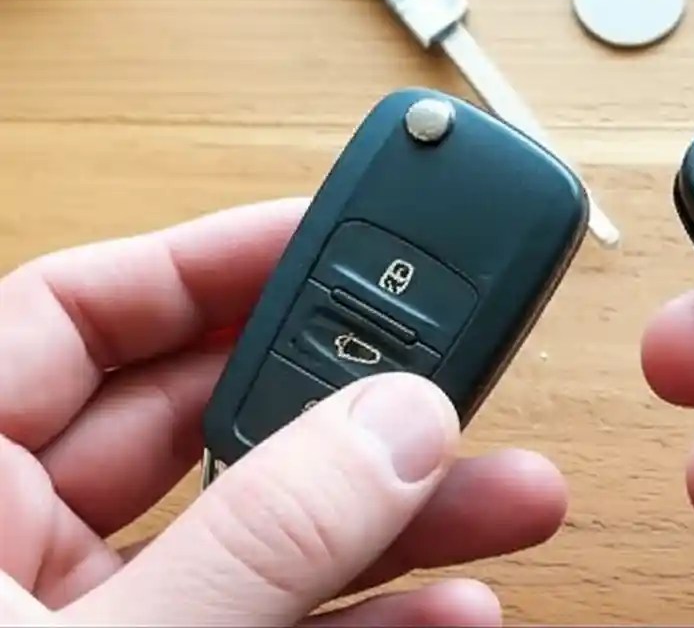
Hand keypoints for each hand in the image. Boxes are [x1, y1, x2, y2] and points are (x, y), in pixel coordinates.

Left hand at [0, 199, 566, 625]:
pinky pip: (279, 623)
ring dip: (399, 514)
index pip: (78, 313)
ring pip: (267, 529)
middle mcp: (18, 543)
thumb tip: (395, 429)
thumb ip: (254, 537)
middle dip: (348, 396)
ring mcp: (96, 620)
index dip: (213, 262)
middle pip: (209, 415)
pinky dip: (371, 613)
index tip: (337, 238)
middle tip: (446, 367)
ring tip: (510, 492)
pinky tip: (455, 604)